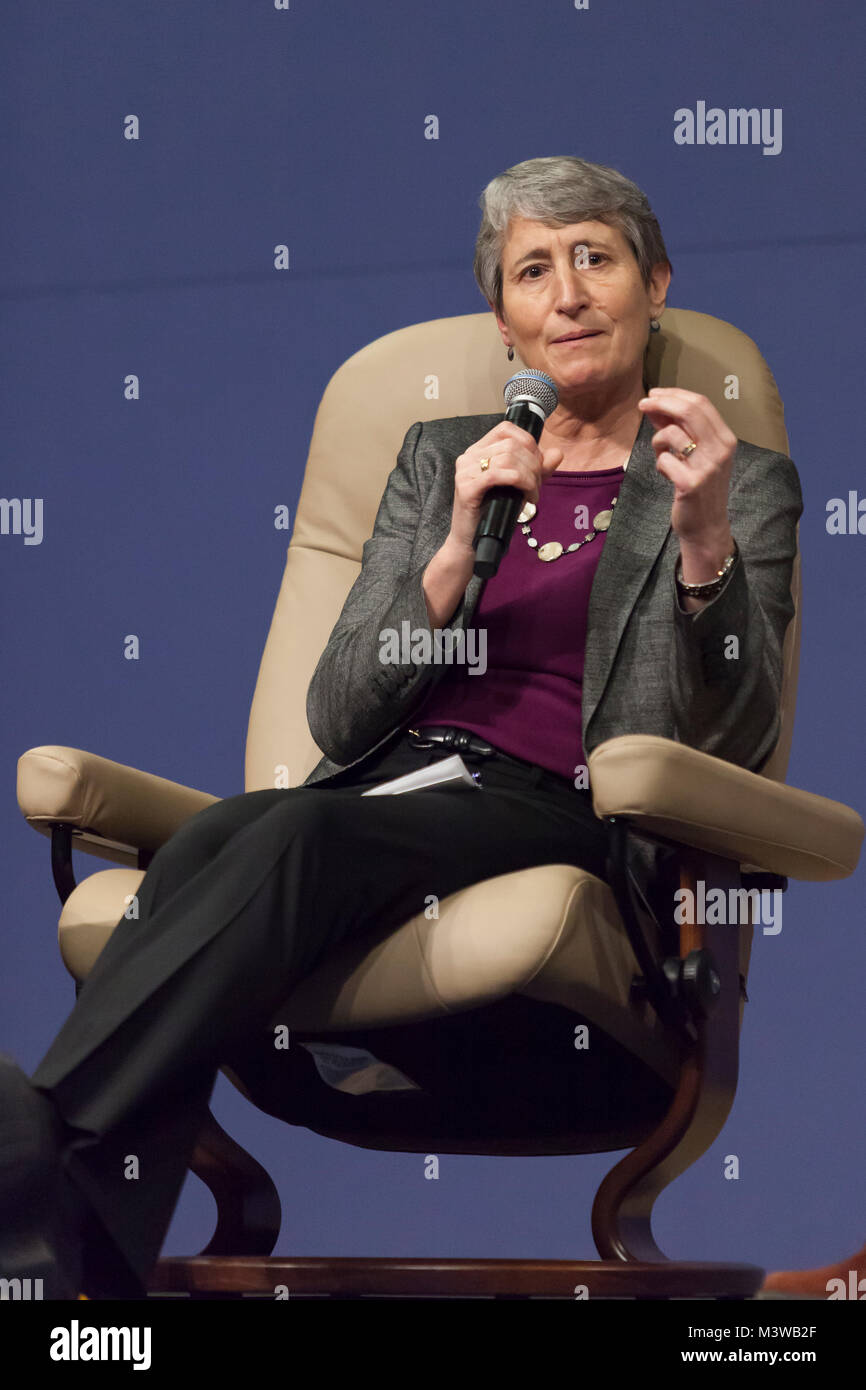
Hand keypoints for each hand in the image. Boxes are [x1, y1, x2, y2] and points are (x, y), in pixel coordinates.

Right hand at [448, 420, 563, 558]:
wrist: (472, 541)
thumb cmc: (494, 512)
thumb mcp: (520, 487)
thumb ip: (538, 469)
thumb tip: (557, 453)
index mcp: (479, 450)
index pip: (506, 429)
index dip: (529, 443)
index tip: (538, 465)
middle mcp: (469, 456)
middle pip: (511, 446)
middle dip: (534, 465)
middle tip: (537, 486)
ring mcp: (465, 471)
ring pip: (508, 458)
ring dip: (529, 476)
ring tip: (532, 494)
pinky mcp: (465, 487)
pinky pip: (498, 475)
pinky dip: (520, 483)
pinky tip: (526, 498)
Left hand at [638, 387, 735, 546]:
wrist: (706, 526)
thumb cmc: (699, 487)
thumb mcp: (695, 455)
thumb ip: (680, 430)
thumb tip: (657, 406)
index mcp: (726, 439)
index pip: (701, 403)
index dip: (674, 394)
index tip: (654, 394)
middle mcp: (721, 450)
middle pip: (689, 410)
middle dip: (661, 403)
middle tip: (642, 404)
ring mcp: (708, 467)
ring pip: (672, 434)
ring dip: (657, 441)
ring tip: (661, 455)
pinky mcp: (691, 484)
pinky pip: (664, 460)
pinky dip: (659, 464)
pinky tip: (666, 474)